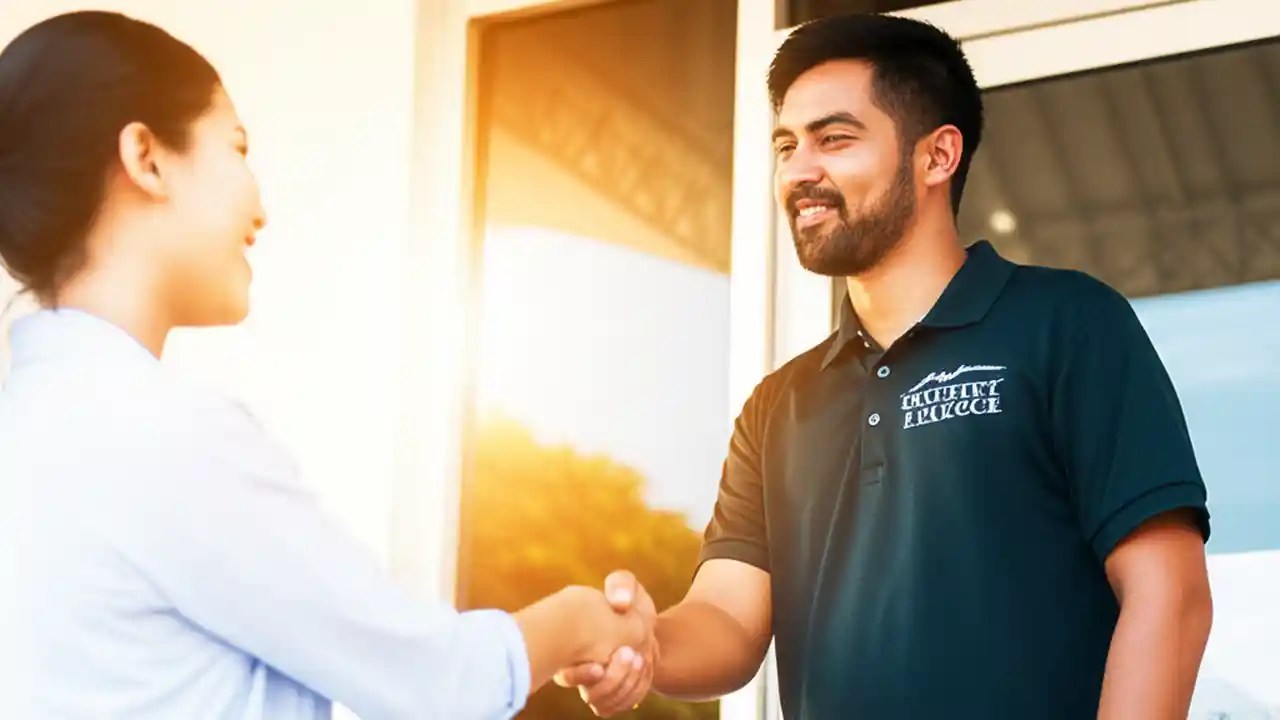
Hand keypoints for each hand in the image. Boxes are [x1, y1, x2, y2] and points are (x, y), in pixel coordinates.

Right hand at [555, 570, 657, 716]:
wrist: (638, 617)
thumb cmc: (625, 599)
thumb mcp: (623, 584)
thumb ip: (621, 585)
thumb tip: (621, 604)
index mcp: (570, 646)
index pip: (566, 674)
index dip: (581, 674)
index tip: (603, 661)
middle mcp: (577, 670)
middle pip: (589, 694)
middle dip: (611, 680)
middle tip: (628, 654)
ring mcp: (594, 684)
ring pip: (604, 703)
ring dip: (624, 684)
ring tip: (639, 659)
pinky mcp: (612, 693)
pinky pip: (617, 705)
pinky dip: (633, 691)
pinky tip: (643, 668)